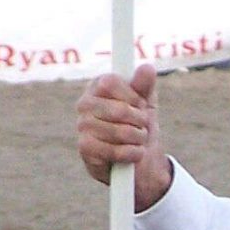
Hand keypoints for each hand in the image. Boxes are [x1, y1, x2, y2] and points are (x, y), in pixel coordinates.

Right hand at [76, 65, 170, 210]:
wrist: (140, 161)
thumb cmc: (139, 125)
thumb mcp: (147, 102)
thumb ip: (145, 85)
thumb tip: (147, 68)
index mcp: (97, 86)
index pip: (110, 82)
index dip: (132, 96)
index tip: (141, 105)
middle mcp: (85, 104)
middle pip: (119, 109)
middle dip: (140, 120)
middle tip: (143, 126)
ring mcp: (82, 127)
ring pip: (120, 131)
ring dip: (139, 138)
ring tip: (139, 140)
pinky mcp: (85, 149)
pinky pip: (114, 150)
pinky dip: (132, 154)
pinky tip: (134, 154)